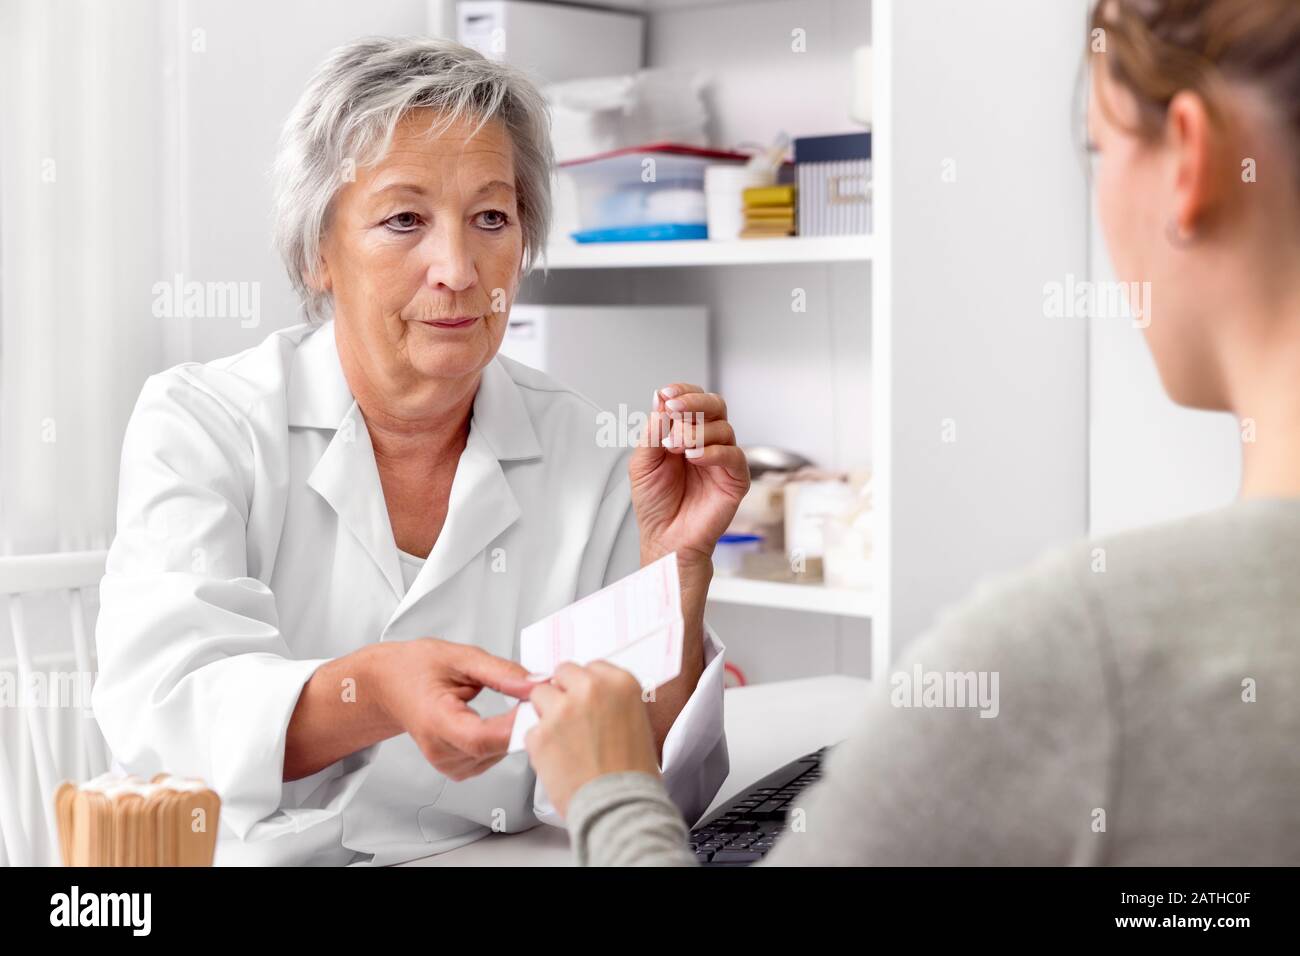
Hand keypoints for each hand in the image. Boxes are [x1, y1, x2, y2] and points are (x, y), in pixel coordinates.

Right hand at [378, 638, 540, 780]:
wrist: (388, 684)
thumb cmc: (414, 668)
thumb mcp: (460, 657)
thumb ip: (500, 671)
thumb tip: (533, 684)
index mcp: (435, 721)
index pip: (482, 738)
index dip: (515, 724)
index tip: (537, 703)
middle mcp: (439, 750)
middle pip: (494, 748)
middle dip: (521, 722)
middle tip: (535, 696)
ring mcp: (447, 763)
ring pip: (498, 754)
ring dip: (512, 731)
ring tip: (511, 703)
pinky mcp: (456, 767)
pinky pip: (491, 757)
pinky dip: (501, 738)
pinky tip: (496, 720)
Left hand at [524, 661, 660, 817]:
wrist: (620, 807)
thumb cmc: (632, 774)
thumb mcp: (636, 721)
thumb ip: (612, 701)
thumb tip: (593, 698)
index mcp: (619, 683)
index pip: (589, 667)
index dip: (583, 686)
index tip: (584, 700)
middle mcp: (590, 689)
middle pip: (561, 674)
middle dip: (562, 693)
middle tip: (570, 719)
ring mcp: (562, 710)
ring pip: (539, 697)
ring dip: (547, 714)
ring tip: (564, 742)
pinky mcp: (539, 733)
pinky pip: (530, 729)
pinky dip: (540, 744)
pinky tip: (558, 760)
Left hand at [631, 384, 750, 573]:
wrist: (665, 538)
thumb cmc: (655, 505)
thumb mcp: (643, 463)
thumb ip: (653, 431)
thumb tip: (660, 400)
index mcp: (684, 434)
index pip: (692, 402)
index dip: (682, 393)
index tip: (666, 395)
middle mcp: (706, 443)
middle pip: (715, 406)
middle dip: (694, 403)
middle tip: (675, 409)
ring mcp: (722, 460)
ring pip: (723, 428)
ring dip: (697, 432)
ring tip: (676, 447)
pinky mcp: (735, 479)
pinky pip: (733, 455)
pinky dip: (713, 452)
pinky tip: (694, 457)